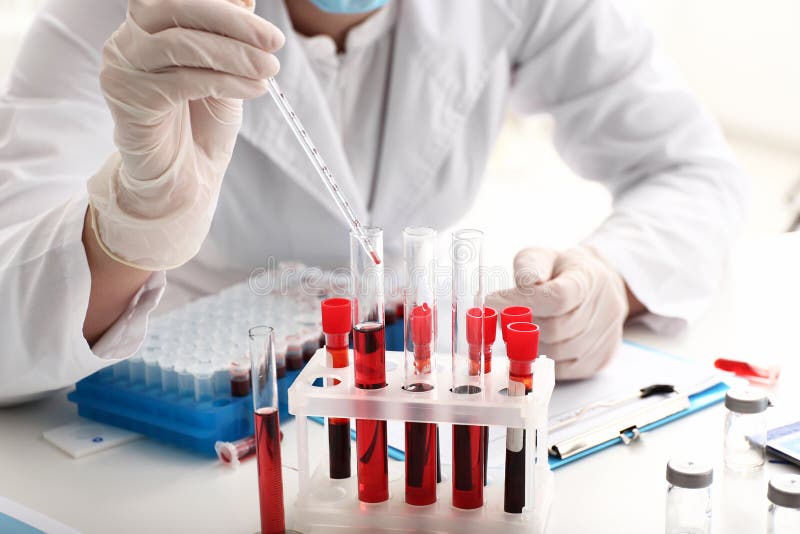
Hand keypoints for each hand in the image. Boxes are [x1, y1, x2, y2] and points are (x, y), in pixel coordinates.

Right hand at [87, 0, 283, 269]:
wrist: (183, 179)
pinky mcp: (128, 99)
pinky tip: (255, 89)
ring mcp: (123, 68)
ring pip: (180, 44)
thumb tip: (247, 1)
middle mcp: (127, 39)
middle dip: (232, 22)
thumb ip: (229, 38)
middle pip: (176, 8)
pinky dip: (226, 82)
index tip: (260, 14)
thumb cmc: (202, 124)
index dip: (221, 2)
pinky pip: (182, 81)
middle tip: (274, 39)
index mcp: (149, 24)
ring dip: (234, 54)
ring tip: (269, 69)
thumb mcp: (224, 72)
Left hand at [486, 246, 628, 379]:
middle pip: (554, 328)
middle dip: (523, 324)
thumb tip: (526, 282)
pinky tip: (539, 341)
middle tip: (505, 316)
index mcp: (588, 280)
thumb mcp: (544, 256)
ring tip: (525, 326)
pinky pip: (562, 369)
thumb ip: (530, 265)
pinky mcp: (599, 360)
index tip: (493, 301)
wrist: (599, 286)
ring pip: (556, 352)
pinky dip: (544, 359)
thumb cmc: (564, 272)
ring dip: (532, 343)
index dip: (521, 303)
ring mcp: (604, 338)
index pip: (556, 298)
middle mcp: (604, 310)